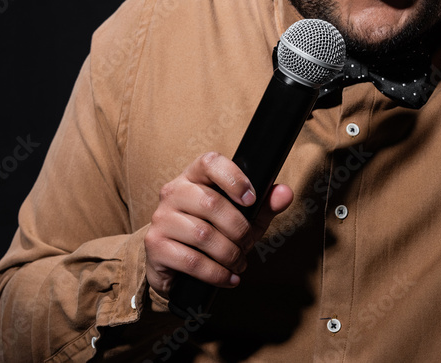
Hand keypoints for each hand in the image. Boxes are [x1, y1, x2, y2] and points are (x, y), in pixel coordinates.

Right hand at [143, 152, 293, 295]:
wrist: (174, 264)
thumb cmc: (213, 233)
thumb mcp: (242, 218)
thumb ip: (263, 206)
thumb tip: (285, 193)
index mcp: (194, 176)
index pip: (210, 162)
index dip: (233, 178)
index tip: (251, 200)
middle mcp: (173, 192)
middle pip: (211, 203)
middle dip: (239, 229)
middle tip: (247, 243)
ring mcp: (161, 218)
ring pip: (203, 234)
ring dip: (229, 254)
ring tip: (238, 262)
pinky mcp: (155, 246)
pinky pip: (192, 260)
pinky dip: (216, 273)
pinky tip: (227, 277)